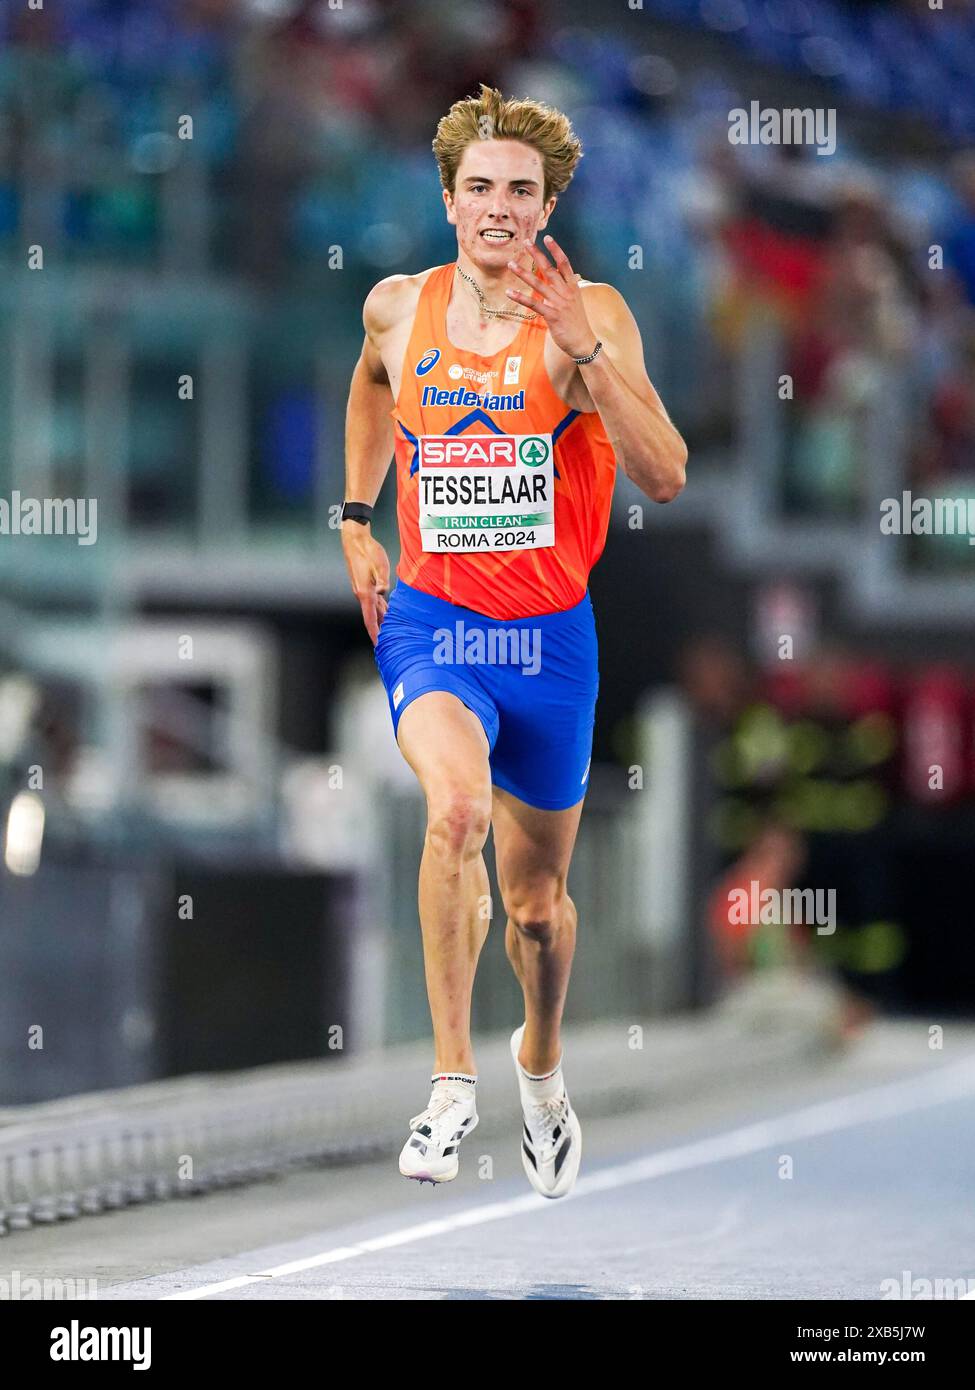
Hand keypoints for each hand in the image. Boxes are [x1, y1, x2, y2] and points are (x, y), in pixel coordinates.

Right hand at [341, 521, 389, 645]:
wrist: (355, 540)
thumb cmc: (368, 551)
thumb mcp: (380, 565)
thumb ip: (383, 580)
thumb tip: (383, 592)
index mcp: (365, 592)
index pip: (370, 618)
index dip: (374, 633)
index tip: (378, 645)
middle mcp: (362, 594)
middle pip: (372, 617)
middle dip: (378, 631)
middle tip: (387, 643)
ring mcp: (362, 589)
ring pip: (373, 609)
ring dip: (380, 620)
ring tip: (389, 631)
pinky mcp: (364, 584)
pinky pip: (373, 601)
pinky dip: (380, 610)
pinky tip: (386, 612)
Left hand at [505, 235, 596, 360]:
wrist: (583, 342)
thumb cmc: (577, 322)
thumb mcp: (576, 301)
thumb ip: (568, 288)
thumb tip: (566, 278)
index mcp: (572, 287)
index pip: (564, 263)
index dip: (556, 249)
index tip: (547, 237)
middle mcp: (566, 292)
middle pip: (549, 268)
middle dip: (536, 254)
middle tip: (525, 242)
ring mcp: (559, 303)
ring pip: (538, 284)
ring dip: (523, 273)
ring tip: (511, 264)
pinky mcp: (552, 315)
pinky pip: (533, 304)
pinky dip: (520, 297)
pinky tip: (509, 292)